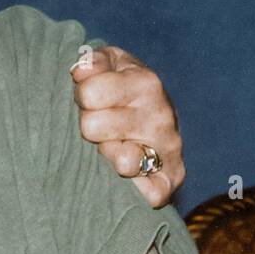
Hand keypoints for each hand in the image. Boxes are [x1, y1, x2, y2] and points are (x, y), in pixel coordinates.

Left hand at [71, 46, 184, 208]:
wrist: (153, 114)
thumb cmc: (120, 86)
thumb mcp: (109, 63)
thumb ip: (93, 61)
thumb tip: (81, 71)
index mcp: (144, 82)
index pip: (89, 93)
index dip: (81, 96)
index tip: (89, 98)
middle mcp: (161, 115)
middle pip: (92, 127)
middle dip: (88, 125)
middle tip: (98, 124)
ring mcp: (168, 147)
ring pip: (122, 162)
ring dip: (107, 154)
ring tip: (110, 145)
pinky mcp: (173, 177)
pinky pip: (151, 191)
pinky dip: (135, 188)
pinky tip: (126, 174)